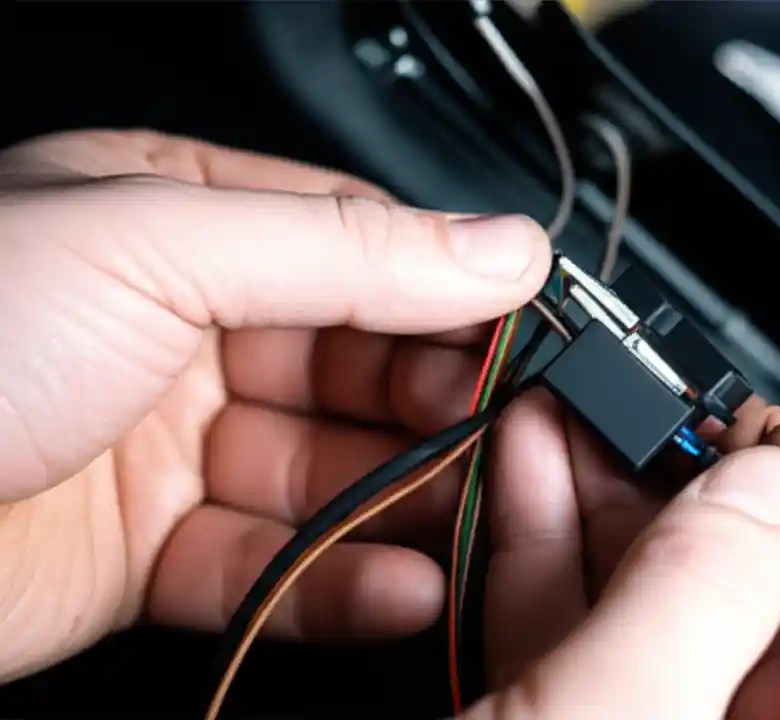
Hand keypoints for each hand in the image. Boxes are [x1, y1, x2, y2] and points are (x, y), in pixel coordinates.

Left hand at [0, 129, 550, 681]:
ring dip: (402, 504)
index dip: (450, 296)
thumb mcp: (156, 246)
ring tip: (469, 526)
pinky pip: (274, 567)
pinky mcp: (148, 553)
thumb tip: (496, 246)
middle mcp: (178, 324)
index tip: (527, 342)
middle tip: (504, 441)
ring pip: (326, 472)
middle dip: (433, 405)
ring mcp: (166, 442)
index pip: (359, 250)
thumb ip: (344, 249)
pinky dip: (343, 585)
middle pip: (354, 366)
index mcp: (178, 220)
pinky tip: (401, 588)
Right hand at [468, 394, 779, 718]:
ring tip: (584, 409)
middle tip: (671, 410)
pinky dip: (550, 549)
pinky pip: (578, 636)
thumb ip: (698, 600)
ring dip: (612, 497)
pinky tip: (534, 467)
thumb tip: (764, 486)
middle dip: (706, 487)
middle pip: (765, 611)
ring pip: (658, 612)